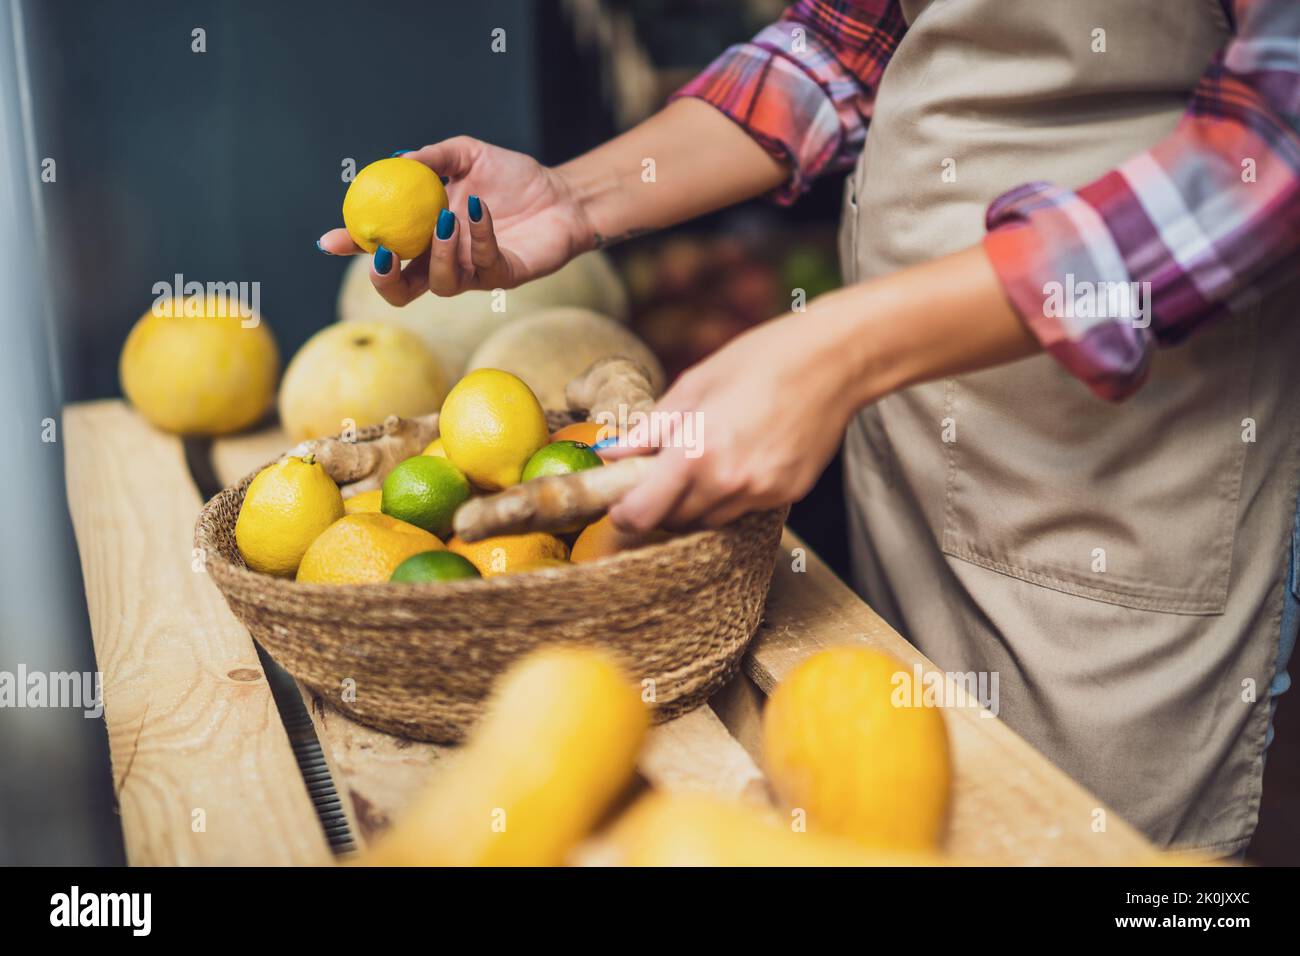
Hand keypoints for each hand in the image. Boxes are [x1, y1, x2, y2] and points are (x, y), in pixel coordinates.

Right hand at [317, 137, 593, 304]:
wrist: (561, 193)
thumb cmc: (512, 177)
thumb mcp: (467, 154)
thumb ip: (433, 157)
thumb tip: (399, 158)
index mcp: (425, 236)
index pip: (381, 249)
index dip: (353, 249)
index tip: (331, 240)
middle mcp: (443, 261)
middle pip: (401, 291)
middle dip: (384, 280)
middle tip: (384, 253)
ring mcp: (473, 274)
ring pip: (440, 284)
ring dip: (437, 253)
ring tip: (445, 219)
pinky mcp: (503, 278)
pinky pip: (483, 264)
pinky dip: (478, 235)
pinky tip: (481, 209)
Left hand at [599, 310, 858, 531]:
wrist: (834, 361)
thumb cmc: (762, 360)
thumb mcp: (694, 385)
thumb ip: (649, 429)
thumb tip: (611, 453)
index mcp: (697, 452)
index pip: (643, 514)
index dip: (624, 515)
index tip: (619, 504)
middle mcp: (728, 482)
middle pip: (674, 522)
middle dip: (659, 505)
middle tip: (659, 473)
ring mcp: (761, 493)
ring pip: (709, 521)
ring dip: (695, 503)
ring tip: (704, 460)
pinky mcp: (786, 494)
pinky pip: (744, 509)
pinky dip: (730, 494)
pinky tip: (740, 457)